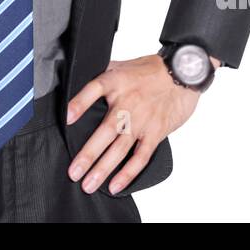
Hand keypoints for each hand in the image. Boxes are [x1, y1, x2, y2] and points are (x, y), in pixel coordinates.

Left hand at [64, 52, 221, 194]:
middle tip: (74, 172)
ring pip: (120, 148)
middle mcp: (127, 102)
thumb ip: (101, 76)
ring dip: (103, 168)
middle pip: (105, 131)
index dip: (80, 103)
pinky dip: (128, 172)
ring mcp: (142, 120)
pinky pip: (140, 156)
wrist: (182, 74)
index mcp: (116, 81)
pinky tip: (115, 185)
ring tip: (88, 185)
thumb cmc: (149, 70)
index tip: (67, 118)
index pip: (94, 90)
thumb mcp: (121, 65)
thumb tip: (75, 81)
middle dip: (88, 154)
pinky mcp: (155, 132)